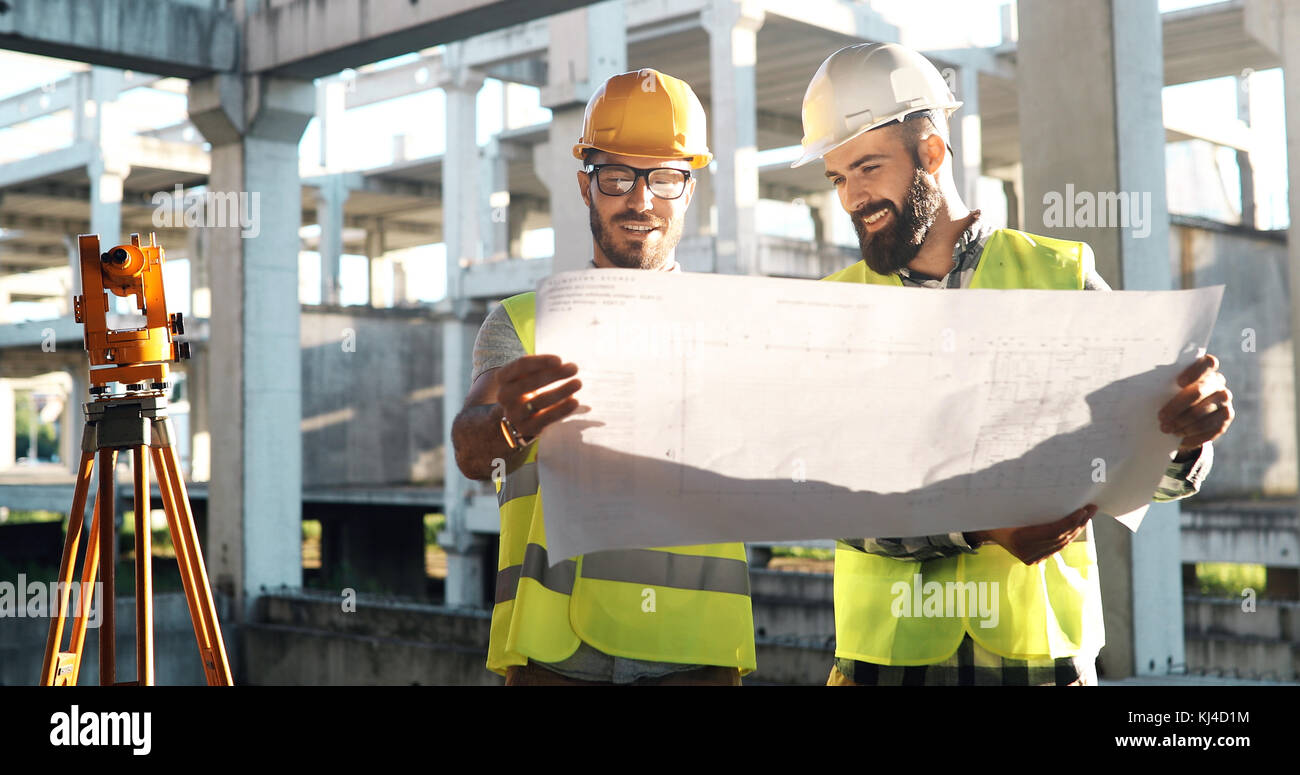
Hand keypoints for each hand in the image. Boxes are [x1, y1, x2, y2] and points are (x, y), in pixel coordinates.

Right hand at [495, 354, 581, 442]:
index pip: (520, 365)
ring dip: (561, 391)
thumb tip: (566, 366)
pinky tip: (575, 401)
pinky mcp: (526, 428)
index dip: (540, 361)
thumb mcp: (528, 375)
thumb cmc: (527, 388)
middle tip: (574, 368)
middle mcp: (504, 395)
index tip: (559, 360)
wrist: (516, 416)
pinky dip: (562, 409)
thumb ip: (542, 368)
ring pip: (538, 401)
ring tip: (578, 383)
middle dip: (554, 375)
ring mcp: (513, 413)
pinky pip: (546, 418)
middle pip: (529, 383)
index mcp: (503, 377)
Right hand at [967, 505, 1095, 564]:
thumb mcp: (1009, 506)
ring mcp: (1031, 558)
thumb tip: (1053, 485)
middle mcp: (1027, 552)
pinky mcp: (1034, 560)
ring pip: (1061, 544)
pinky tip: (1075, 526)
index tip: (1082, 509)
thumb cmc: (997, 513)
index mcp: (1020, 539)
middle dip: (1078, 523)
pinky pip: (1056, 548)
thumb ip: (1030, 503)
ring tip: (1087, 515)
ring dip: (1076, 530)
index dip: (1070, 521)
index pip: (1053, 531)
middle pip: (1060, 538)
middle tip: (1090, 509)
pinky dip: (1067, 536)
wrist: (985, 531)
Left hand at [1158, 354, 1233, 455]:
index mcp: (1205, 370)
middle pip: (1199, 392)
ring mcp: (1224, 401)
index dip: (1195, 371)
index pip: (1208, 363)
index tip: (1178, 382)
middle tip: (1161, 418)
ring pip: (1203, 413)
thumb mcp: (1166, 388)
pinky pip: (1209, 429)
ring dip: (1183, 424)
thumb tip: (1134, 388)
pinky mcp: (1225, 419)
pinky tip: (1180, 439)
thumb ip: (1162, 384)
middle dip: (1177, 406)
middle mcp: (1218, 384)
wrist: (1186, 415)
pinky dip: (1193, 436)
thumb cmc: (1171, 396)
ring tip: (1167, 429)